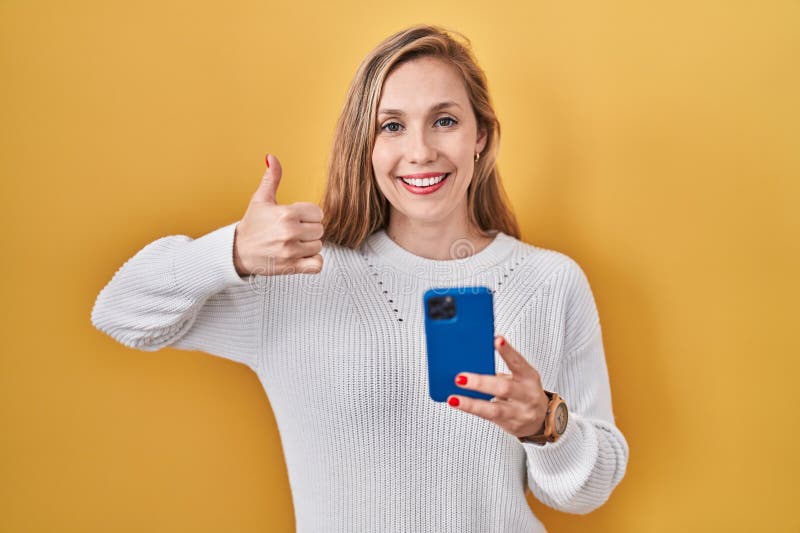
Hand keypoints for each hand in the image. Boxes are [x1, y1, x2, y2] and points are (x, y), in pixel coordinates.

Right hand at [233, 154, 323, 275]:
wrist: (237, 251)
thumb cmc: (252, 225)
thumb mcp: (260, 199)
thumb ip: (271, 178)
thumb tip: (272, 157)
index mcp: (286, 213)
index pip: (318, 212)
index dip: (308, 215)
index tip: (296, 218)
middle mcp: (290, 231)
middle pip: (320, 229)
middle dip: (308, 230)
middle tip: (293, 232)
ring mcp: (291, 251)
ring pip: (318, 246)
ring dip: (309, 246)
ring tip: (293, 244)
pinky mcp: (292, 267)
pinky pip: (317, 264)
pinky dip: (312, 262)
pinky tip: (301, 256)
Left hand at [448, 335, 549, 438]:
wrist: (542, 420)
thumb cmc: (526, 393)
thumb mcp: (520, 378)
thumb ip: (501, 371)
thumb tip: (472, 363)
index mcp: (529, 377)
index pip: (518, 362)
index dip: (508, 351)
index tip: (497, 340)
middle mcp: (527, 395)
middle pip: (504, 388)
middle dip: (481, 382)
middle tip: (461, 377)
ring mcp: (520, 412)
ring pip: (494, 409)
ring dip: (471, 403)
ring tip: (455, 398)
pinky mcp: (510, 425)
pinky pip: (488, 417)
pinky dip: (471, 409)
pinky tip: (459, 403)